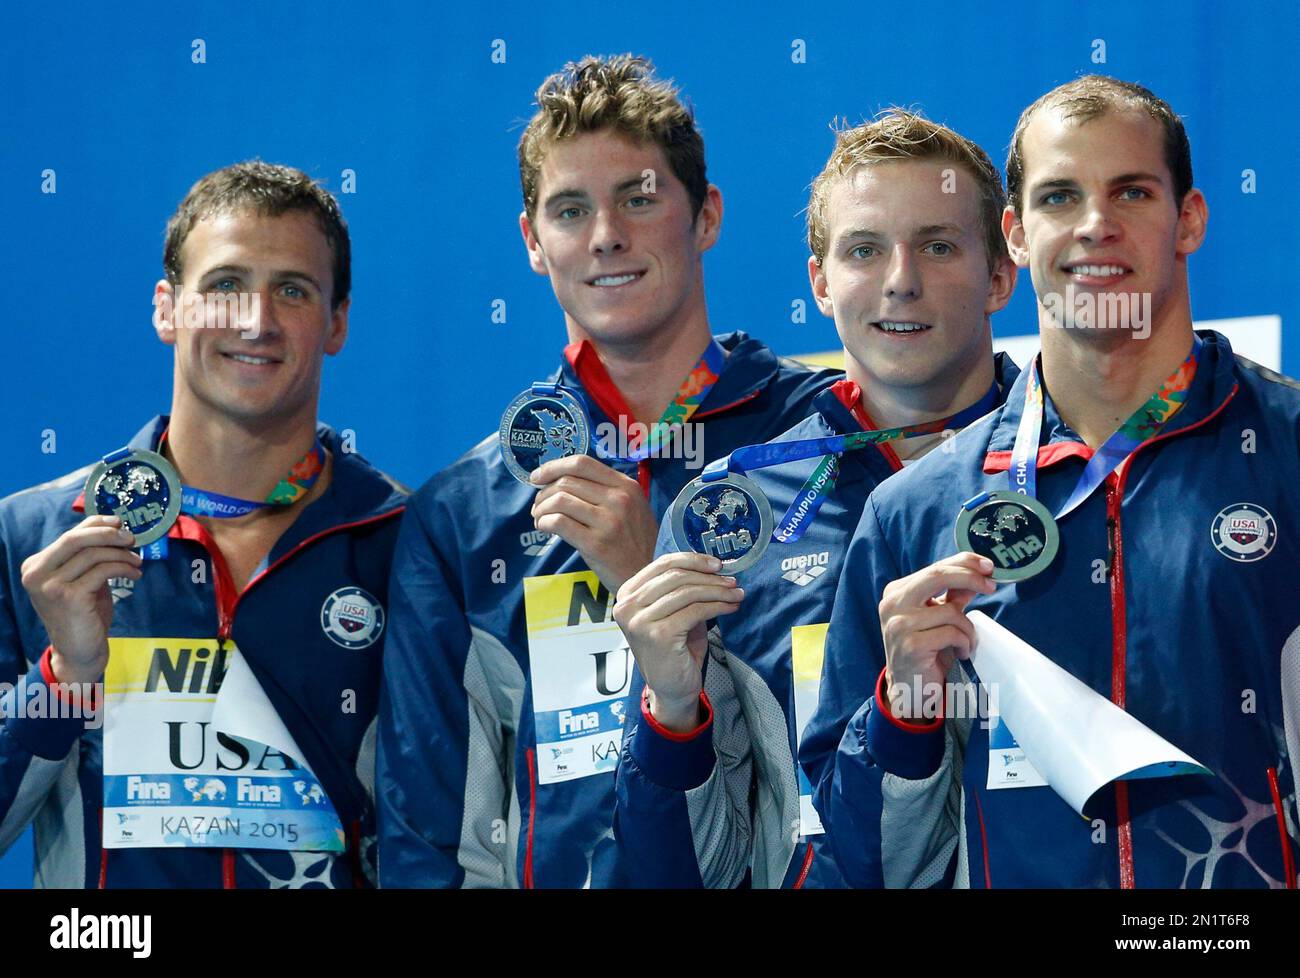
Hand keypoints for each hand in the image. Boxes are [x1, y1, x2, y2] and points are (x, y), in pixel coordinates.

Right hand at [20, 515, 142, 684]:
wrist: (79, 651)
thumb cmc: (84, 614)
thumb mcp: (83, 579)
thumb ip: (89, 556)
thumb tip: (115, 526)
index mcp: (36, 565)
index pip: (69, 534)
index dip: (97, 523)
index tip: (121, 523)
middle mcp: (36, 573)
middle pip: (77, 538)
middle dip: (108, 534)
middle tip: (132, 539)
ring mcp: (50, 585)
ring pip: (93, 554)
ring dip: (121, 554)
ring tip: (137, 562)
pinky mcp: (68, 596)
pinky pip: (103, 570)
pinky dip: (123, 568)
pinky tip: (135, 574)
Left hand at [530, 454, 658, 592]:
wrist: (648, 576)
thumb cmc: (636, 543)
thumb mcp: (632, 509)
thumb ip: (605, 492)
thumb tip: (561, 482)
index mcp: (627, 486)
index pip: (582, 463)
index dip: (553, 466)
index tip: (537, 476)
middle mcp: (619, 499)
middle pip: (567, 482)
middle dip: (544, 492)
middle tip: (538, 506)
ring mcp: (608, 522)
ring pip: (559, 500)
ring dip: (541, 509)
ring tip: (540, 519)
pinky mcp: (596, 544)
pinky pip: (559, 523)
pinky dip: (544, 523)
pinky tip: (545, 528)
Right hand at [613, 552, 743, 732]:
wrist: (671, 687)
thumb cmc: (674, 648)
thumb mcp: (673, 611)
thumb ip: (682, 587)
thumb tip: (712, 566)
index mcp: (627, 594)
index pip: (663, 564)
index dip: (693, 560)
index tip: (717, 564)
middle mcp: (627, 606)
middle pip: (676, 576)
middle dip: (709, 577)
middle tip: (733, 582)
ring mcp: (640, 621)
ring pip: (687, 592)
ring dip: (718, 591)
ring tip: (736, 594)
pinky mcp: (658, 634)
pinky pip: (695, 610)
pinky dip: (718, 606)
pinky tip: (730, 607)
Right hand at [879, 552, 994, 723]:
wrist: (909, 688)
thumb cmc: (925, 650)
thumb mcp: (938, 618)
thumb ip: (952, 595)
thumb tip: (978, 574)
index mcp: (897, 592)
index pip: (934, 567)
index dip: (964, 563)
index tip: (988, 567)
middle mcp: (892, 604)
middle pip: (938, 576)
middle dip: (970, 578)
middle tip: (991, 586)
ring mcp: (898, 625)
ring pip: (950, 611)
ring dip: (968, 629)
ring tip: (966, 642)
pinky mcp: (911, 645)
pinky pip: (951, 634)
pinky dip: (964, 643)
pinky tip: (960, 653)